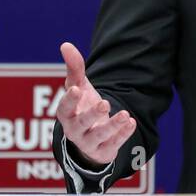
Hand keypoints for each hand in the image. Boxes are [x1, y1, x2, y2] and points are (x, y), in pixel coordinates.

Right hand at [55, 42, 135, 168]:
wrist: (91, 137)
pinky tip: (131, 122)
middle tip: (105, 103)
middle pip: (81, 124)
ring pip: (99, 136)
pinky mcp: (104, 150)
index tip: (75, 90)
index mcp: (66, 115)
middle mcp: (75, 130)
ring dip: (112, 126)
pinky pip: (113, 144)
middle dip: (92, 114)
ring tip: (124, 114)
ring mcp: (89, 142)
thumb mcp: (79, 88)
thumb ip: (74, 68)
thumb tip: (66, 45)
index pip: (64, 109)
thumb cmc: (82, 107)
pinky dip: (123, 135)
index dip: (69, 100)